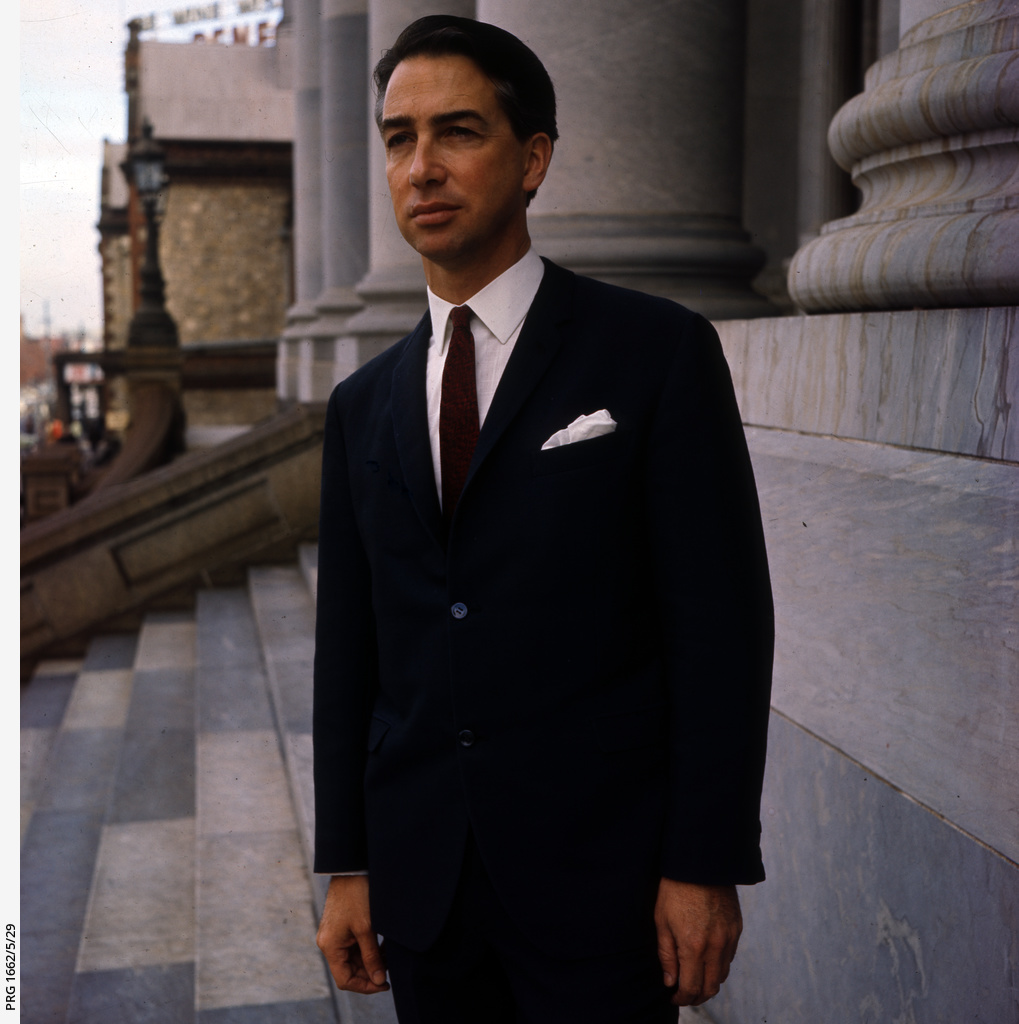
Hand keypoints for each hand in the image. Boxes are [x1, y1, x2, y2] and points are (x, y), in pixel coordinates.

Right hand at [316, 875, 389, 993]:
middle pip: (349, 970)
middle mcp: (329, 943)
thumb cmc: (357, 895)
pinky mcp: (342, 927)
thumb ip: (372, 956)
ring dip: (371, 960)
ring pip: (353, 959)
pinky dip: (369, 949)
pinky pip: (354, 946)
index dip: (365, 986)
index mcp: (330, 946)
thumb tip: (378, 980)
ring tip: (390, 956)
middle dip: (370, 972)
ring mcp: (334, 935)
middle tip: (390, 969)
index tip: (384, 984)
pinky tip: (383, 945)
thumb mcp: (367, 928)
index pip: (345, 979)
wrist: (351, 868)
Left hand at [654, 878, 741, 1005]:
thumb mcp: (662, 921)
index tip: (674, 997)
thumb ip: (666, 955)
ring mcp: (729, 937)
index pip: (691, 987)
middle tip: (684, 994)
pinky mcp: (737, 928)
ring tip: (695, 979)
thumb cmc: (675, 889)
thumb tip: (670, 981)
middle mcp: (716, 946)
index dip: (682, 998)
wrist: (699, 862)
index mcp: (694, 946)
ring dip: (709, 982)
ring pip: (722, 974)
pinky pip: (730, 957)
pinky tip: (707, 960)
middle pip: (710, 987)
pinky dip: (719, 965)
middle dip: (697, 996)